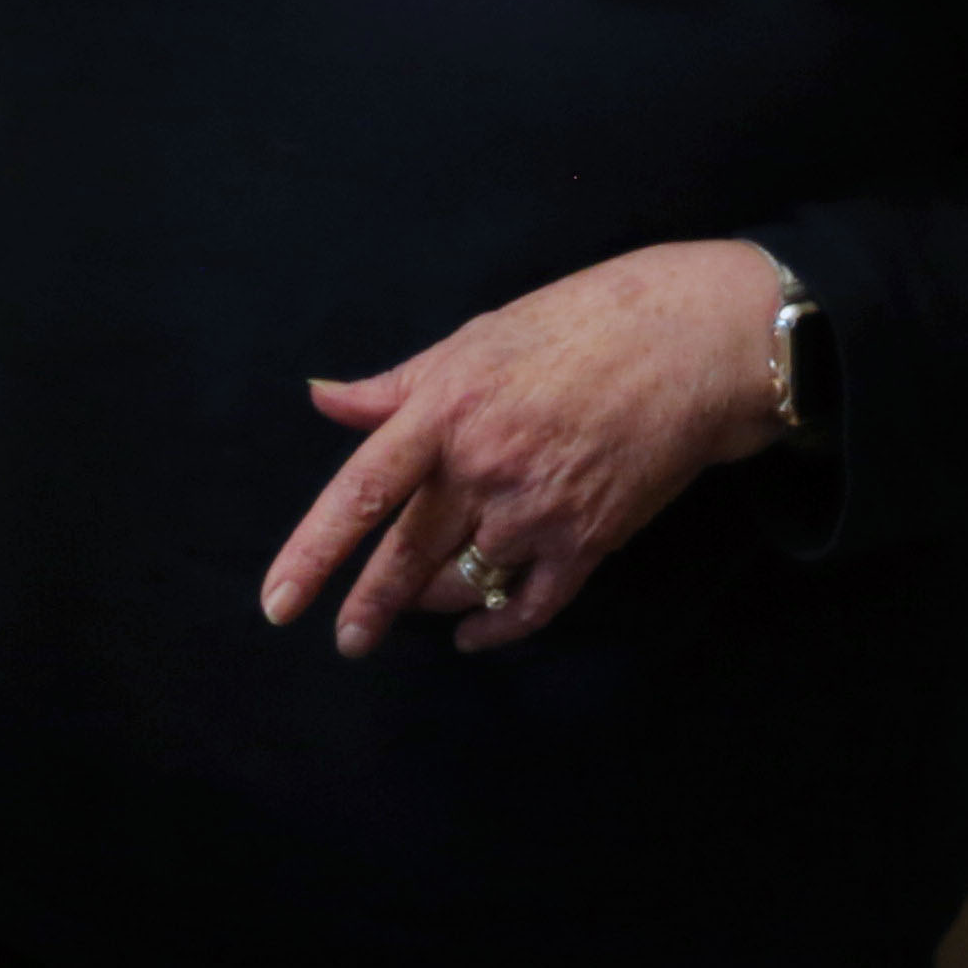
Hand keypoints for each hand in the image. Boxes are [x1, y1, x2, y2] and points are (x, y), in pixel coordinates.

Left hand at [255, 239, 786, 652]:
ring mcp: (537, 509)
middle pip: (405, 557)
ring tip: (415, 606)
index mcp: (445, 410)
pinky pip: (530, 606)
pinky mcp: (588, 540)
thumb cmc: (577, 326)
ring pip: (463, 583)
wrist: (688, 343)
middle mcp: (483, 467)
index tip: (279, 603)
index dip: (313, 553)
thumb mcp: (473, 339)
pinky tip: (473, 635)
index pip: (360, 493)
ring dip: (432, 602)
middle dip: (369, 609)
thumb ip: (393, 386)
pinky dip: (496, 628)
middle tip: (348, 642)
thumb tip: (322, 399)